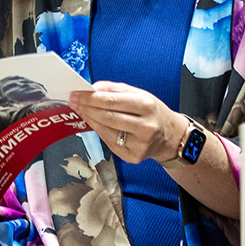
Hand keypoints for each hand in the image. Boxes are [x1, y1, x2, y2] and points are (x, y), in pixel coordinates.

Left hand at [68, 81, 186, 163]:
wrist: (170, 136)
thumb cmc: (152, 112)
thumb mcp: (140, 94)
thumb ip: (115, 89)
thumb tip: (92, 88)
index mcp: (147, 106)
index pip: (112, 101)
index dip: (90, 98)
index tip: (76, 93)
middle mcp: (145, 126)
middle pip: (107, 117)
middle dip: (87, 108)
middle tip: (74, 101)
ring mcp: (139, 144)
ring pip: (106, 131)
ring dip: (90, 119)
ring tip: (81, 110)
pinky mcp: (133, 157)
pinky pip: (109, 143)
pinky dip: (100, 132)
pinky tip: (94, 124)